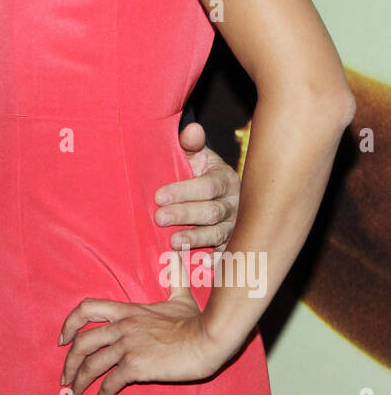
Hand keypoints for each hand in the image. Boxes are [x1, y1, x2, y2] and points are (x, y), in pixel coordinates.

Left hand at [59, 248, 224, 394]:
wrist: (208, 339)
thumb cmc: (196, 320)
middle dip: (68, 362)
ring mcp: (127, 347)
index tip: (62, 338)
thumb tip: (177, 251)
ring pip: (91, 365)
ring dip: (79, 382)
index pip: (87, 309)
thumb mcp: (181, 296)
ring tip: (74, 394)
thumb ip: (174, 276)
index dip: (69, 323)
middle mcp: (121, 328)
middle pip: (82, 343)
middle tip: (65, 377)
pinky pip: (110, 383)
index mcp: (127, 312)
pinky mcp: (136, 366)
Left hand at [153, 121, 239, 250]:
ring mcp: (235, 227)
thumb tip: (192, 129)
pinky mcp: (232, 246)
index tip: (158, 196)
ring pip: (218, 235)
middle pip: (211, 212)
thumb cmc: (200, 175)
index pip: (206, 186)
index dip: (183, 191)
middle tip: (159, 218)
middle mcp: (234, 204)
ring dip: (196, 239)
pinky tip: (201, 265)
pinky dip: (215, 262)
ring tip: (173, 243)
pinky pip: (227, 256)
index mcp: (225, 180)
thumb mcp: (197, 157)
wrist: (218, 196)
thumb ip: (190, 144)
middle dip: (184, 215)